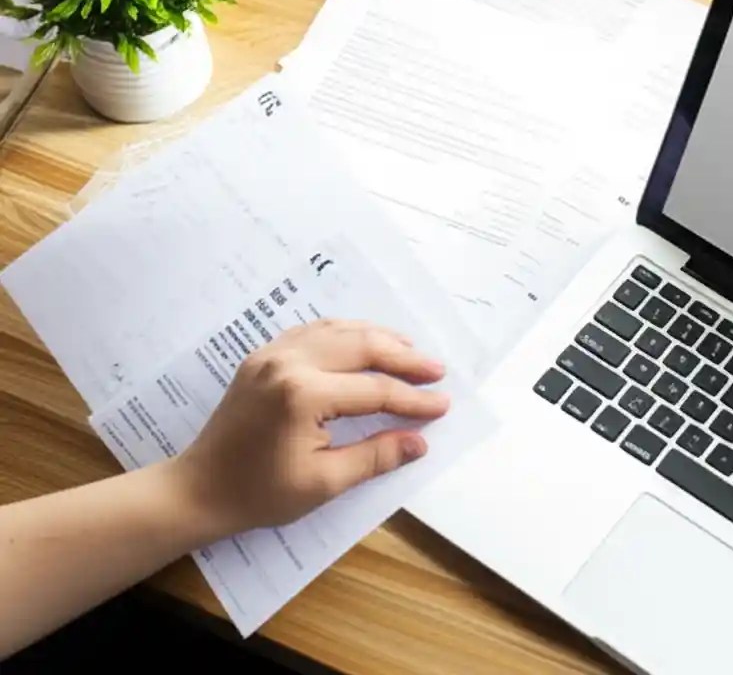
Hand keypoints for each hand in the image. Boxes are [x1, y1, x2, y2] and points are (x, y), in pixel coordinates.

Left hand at [172, 320, 449, 535]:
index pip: (373, 390)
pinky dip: (346, 334)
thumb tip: (420, 441)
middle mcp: (288, 363)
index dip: (412, 400)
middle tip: (437, 370)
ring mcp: (272, 354)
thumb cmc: (259, 493)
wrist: (199, 489)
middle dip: (404, 357)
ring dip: (378, 338)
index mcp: (302, 395)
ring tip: (411, 350)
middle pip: (362, 346)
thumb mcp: (324, 483)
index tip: (442, 406)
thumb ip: (375, 457)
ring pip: (339, 330)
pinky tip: (365, 343)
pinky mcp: (263, 356)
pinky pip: (314, 332)